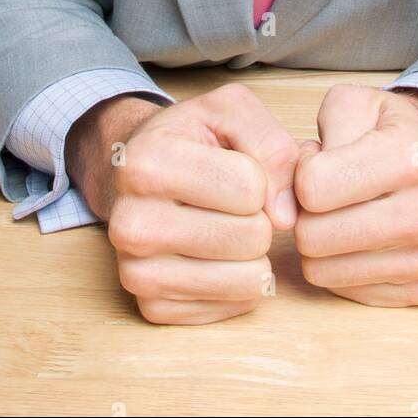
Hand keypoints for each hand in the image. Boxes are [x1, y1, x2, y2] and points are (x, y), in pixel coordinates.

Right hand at [70, 82, 299, 325]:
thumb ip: (272, 145)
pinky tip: (216, 253)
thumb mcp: (231, 110)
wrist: (140, 174)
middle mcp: (130, 223)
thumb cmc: (191, 139)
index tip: (234, 166)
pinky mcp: (154, 308)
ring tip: (226, 224)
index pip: (250, 187)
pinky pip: (237, 304)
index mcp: (145, 163)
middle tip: (231, 201)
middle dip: (259, 216)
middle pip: (252, 236)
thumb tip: (286, 217)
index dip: (259, 175)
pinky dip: (241, 279)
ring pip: (249, 278)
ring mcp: (136, 273)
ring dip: (254, 251)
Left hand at [292, 83, 417, 306]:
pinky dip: (339, 266)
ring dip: (319, 242)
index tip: (318, 160)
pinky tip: (357, 238)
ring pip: (323, 271)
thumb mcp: (346, 105)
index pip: (313, 188)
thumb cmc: (379, 131)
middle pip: (313, 236)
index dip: (301, 172)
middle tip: (325, 193)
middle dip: (304, 213)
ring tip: (341, 212)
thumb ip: (307, 142)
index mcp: (414, 156)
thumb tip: (287, 205)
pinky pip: (345, 292)